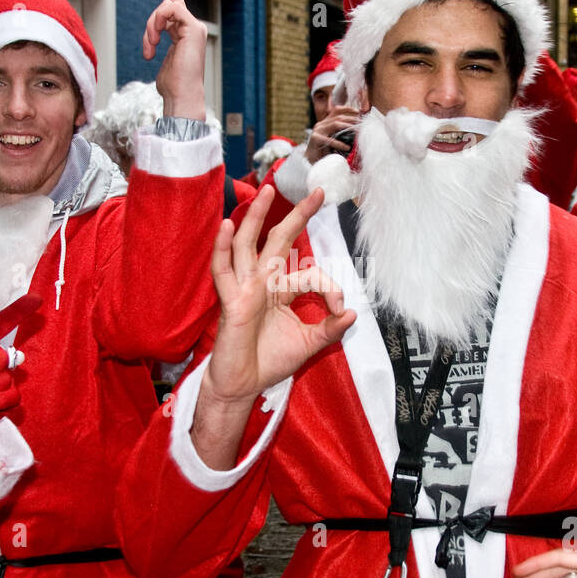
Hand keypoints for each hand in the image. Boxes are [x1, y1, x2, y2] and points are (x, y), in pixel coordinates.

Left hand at [142, 0, 206, 118]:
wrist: (182, 95)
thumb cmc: (172, 85)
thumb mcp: (163, 60)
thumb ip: (160, 43)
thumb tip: (153, 40)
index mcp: (186, 34)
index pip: (176, 4)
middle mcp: (194, 28)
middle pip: (166, 6)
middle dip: (151, 22)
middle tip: (149, 47)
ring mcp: (195, 27)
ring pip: (166, 7)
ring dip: (152, 25)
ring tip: (151, 46)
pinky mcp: (193, 28)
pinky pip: (171, 9)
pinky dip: (158, 21)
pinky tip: (155, 39)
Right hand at [191, 186, 355, 467]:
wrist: (242, 386)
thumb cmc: (269, 361)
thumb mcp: (308, 343)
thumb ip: (329, 329)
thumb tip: (353, 314)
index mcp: (280, 290)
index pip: (310, 273)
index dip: (330, 288)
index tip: (341, 310)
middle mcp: (262, 282)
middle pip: (279, 241)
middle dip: (297, 216)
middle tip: (317, 192)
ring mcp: (244, 288)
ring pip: (248, 245)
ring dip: (256, 218)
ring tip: (265, 191)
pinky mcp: (231, 301)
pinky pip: (224, 271)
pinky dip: (223, 247)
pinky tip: (227, 225)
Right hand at [305, 107, 361, 163]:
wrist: (310, 162)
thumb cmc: (324, 152)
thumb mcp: (334, 140)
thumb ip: (341, 133)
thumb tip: (357, 130)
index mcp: (325, 122)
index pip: (337, 110)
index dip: (348, 109)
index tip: (359, 112)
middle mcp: (321, 124)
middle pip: (338, 117)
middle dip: (352, 120)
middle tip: (362, 125)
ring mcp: (317, 131)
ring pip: (335, 124)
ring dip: (348, 128)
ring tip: (358, 133)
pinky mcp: (315, 139)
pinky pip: (329, 140)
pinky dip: (339, 144)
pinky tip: (347, 148)